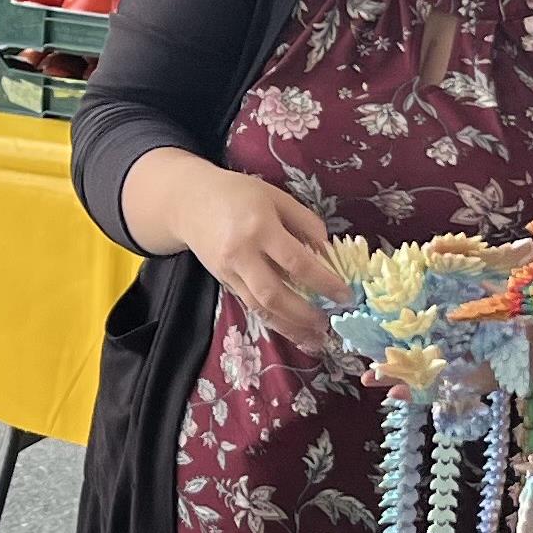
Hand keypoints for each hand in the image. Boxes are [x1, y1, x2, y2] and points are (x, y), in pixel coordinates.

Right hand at [179, 166, 340, 348]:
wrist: (188, 202)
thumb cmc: (238, 194)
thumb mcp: (276, 196)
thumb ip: (305, 221)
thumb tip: (327, 251)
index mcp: (260, 228)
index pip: (296, 262)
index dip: (323, 282)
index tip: (345, 295)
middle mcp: (242, 254)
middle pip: (275, 294)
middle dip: (304, 314)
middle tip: (329, 323)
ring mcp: (230, 272)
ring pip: (260, 309)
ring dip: (289, 327)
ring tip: (314, 338)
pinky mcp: (224, 283)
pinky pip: (251, 307)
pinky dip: (274, 321)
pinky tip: (292, 329)